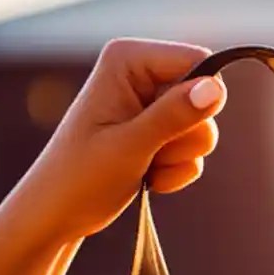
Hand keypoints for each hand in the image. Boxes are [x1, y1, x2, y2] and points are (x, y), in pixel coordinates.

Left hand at [0, 38, 226, 245]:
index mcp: (128, 60)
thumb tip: (215, 89)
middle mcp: (141, 74)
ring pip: (203, 128)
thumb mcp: (129, 146)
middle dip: (184, 136)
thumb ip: (174, 115)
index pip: (197, 61)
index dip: (199, 99)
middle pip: (205, 97)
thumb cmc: (80, 177)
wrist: (57, 214)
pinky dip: (175, 171)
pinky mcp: (158, 132)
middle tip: (146, 152)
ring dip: (178, 158)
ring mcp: (151, 104)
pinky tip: (146, 176)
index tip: (169, 131)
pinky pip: (194, 150)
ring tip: (141, 165)